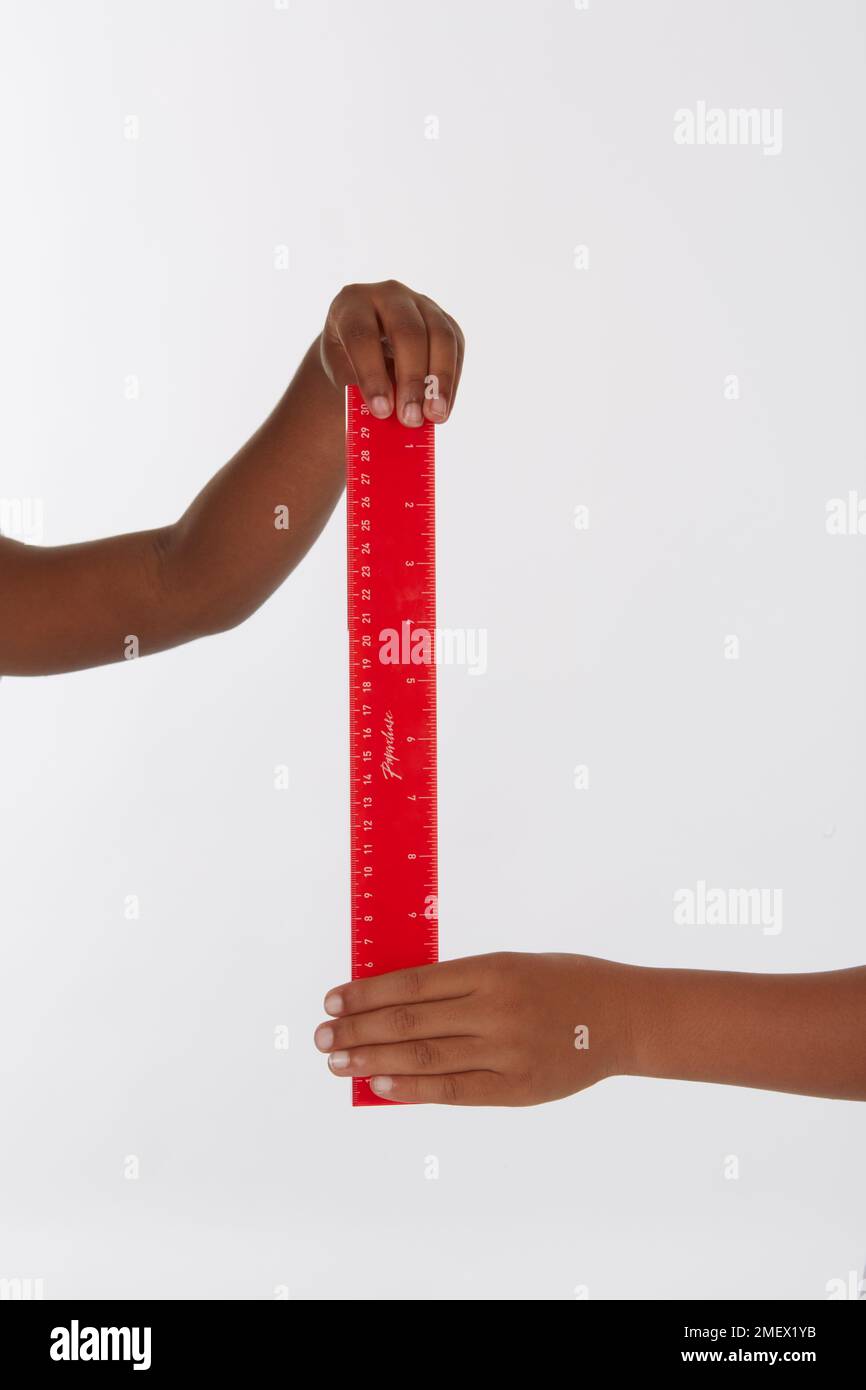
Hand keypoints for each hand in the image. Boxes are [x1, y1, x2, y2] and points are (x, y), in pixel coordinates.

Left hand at [313, 952, 634, 1105]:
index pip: (411, 983)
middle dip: (357, 1030)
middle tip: (321, 1038)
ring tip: (338, 1062)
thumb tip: (395, 1005)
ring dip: (373, 1059)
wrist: (623, 1017)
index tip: (333, 1001)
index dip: (366, 994)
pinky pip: (454, 1091)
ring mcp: (505, 1051)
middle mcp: (494, 1009)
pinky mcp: (516, 1088)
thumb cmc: (563, 983)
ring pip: (424, 1056)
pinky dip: (412, 1087)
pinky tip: (380, 1084)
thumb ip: (459, 986)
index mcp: (491, 969)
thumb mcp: (510, 965)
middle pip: (409, 1021)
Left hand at [319, 279, 463, 426]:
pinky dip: (451, 382)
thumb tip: (389, 414)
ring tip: (434, 417)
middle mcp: (387, 294)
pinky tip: (443, 409)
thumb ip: (360, 392)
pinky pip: (455, 347)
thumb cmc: (348, 365)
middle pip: (407, 332)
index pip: (362, 335)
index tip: (381, 412)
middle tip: (411, 419)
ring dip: (440, 381)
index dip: (372, 375)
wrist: (365, 352)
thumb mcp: (342, 376)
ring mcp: (420, 303)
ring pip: (440, 336)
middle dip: (412, 379)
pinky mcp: (444, 319)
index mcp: (351, 304)